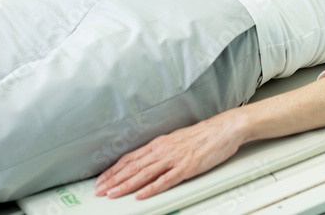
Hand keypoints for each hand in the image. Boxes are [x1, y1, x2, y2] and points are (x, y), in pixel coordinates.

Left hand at [95, 112, 245, 199]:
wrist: (224, 129)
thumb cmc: (204, 135)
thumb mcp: (177, 140)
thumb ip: (162, 150)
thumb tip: (147, 160)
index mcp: (160, 143)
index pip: (130, 158)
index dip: (114, 170)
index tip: (102, 179)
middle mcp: (163, 150)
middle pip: (133, 167)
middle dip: (113, 180)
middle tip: (100, 190)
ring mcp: (174, 159)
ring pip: (144, 174)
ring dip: (126, 185)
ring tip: (113, 194)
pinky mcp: (187, 167)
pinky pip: (165, 180)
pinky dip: (151, 188)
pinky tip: (141, 195)